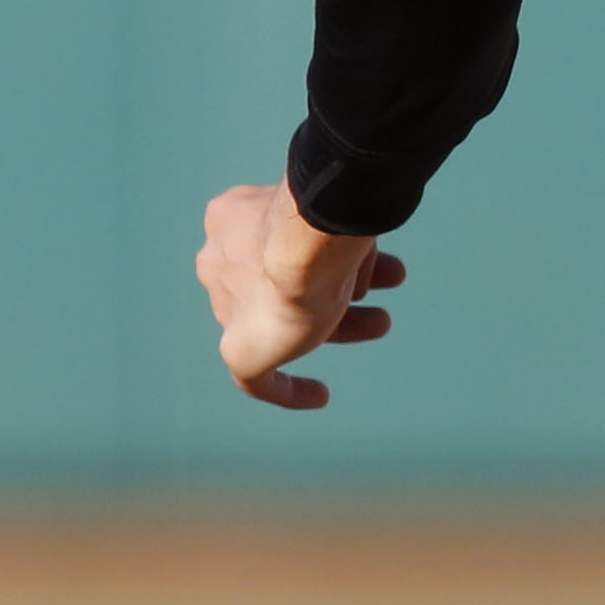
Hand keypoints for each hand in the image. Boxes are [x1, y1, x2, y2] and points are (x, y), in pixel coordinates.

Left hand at [194, 182, 403, 410]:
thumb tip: (354, 249)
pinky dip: (290, 389)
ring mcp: (228, 306)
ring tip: (382, 323)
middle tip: (383, 283)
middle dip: (339, 281)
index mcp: (229, 220)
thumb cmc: (324, 219)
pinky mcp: (238, 351)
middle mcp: (221, 261)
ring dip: (342, 320)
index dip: (314, 248)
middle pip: (285, 281)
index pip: (273, 240)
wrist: (303, 247)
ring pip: (288, 319)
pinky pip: (259, 379)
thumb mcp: (333, 207)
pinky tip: (319, 396)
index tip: (342, 256)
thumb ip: (332, 222)